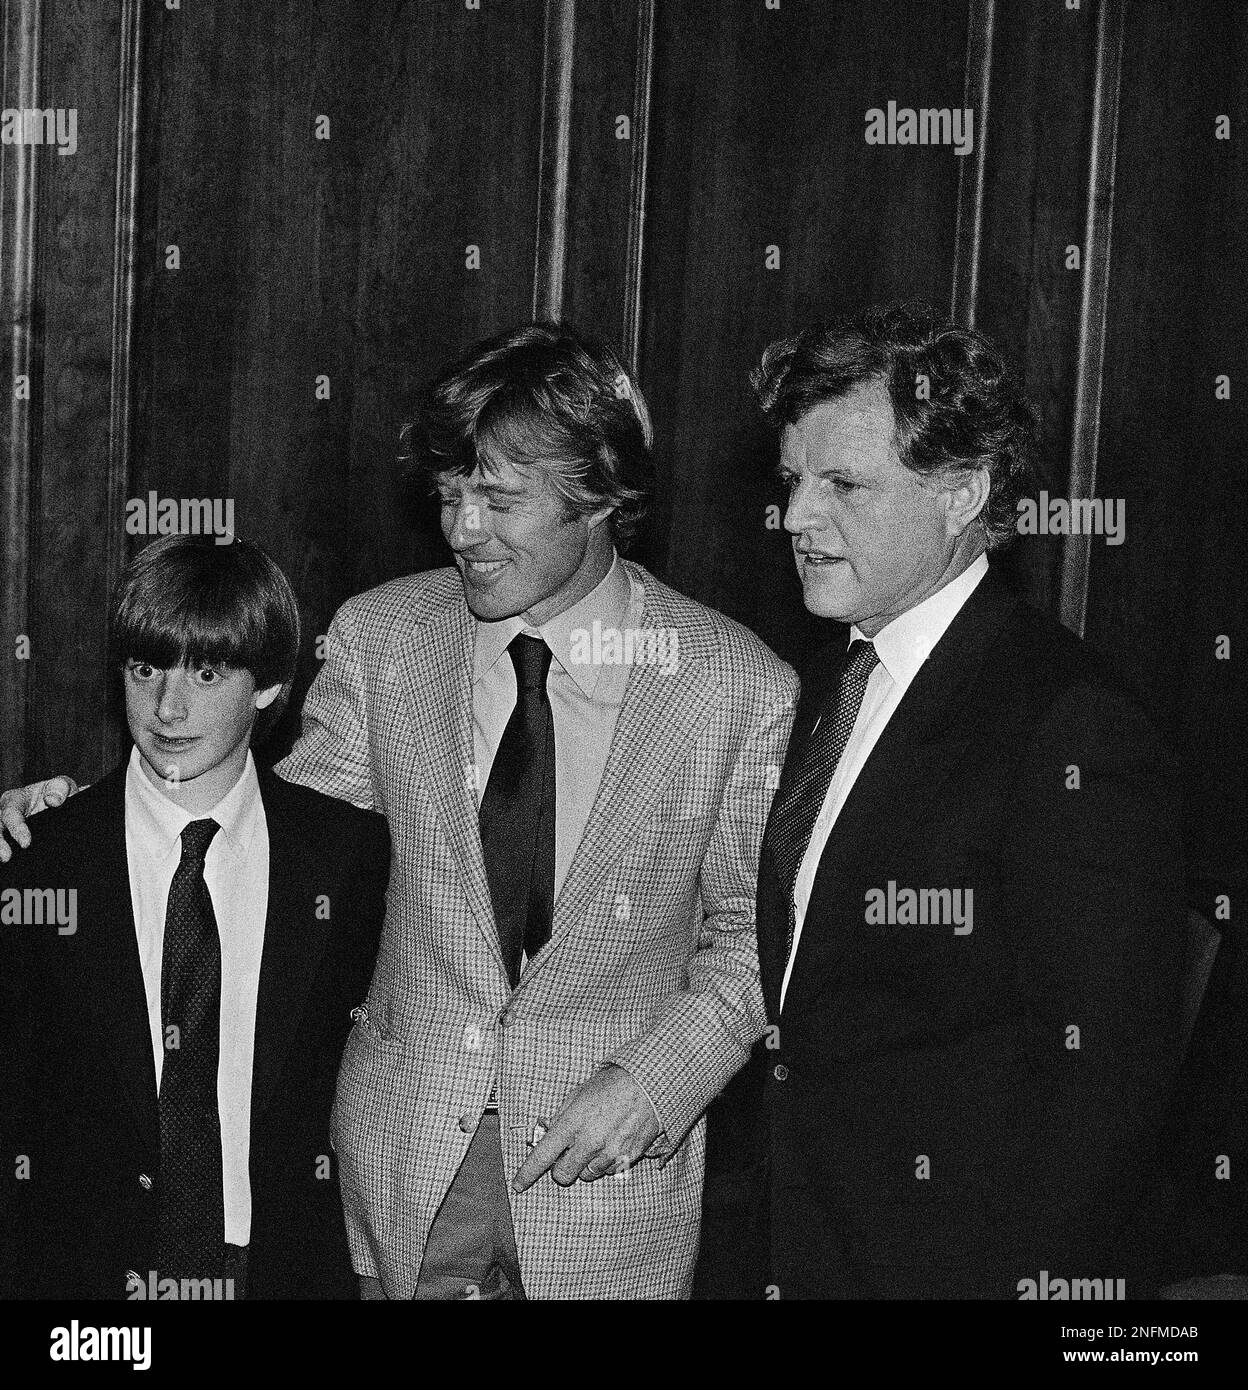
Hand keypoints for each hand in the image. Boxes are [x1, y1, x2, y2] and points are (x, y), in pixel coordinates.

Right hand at [0, 776, 78, 862]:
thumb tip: (52, 801)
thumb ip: (60, 788)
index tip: (26, 843)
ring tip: (6, 860)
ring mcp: (5, 828)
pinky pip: (6, 846)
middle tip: (6, 857)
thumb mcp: (62, 785)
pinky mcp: (10, 839)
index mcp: (15, 799)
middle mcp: (5, 813)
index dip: (16, 828)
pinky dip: (5, 853)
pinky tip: (12, 864)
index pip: (10, 813)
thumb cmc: (58, 792)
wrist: (61, 804)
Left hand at [511, 1064, 662, 1191]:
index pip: (542, 1157)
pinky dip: (606, 1163)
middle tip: (568, 1153)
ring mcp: (610, 1153)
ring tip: (596, 1142)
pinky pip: (609, 1172)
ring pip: (587, 1175)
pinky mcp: (628, 1158)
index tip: (519, 1184)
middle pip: (563, 1175)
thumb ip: (560, 1119)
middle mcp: (590, 1142)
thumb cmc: (610, 1084)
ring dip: (586, 1164)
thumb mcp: (577, 1095)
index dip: (527, 1174)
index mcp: (572, 1123)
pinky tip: (612, 1142)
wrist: (647, 1083)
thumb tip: (546, 1137)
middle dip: (562, 1167)